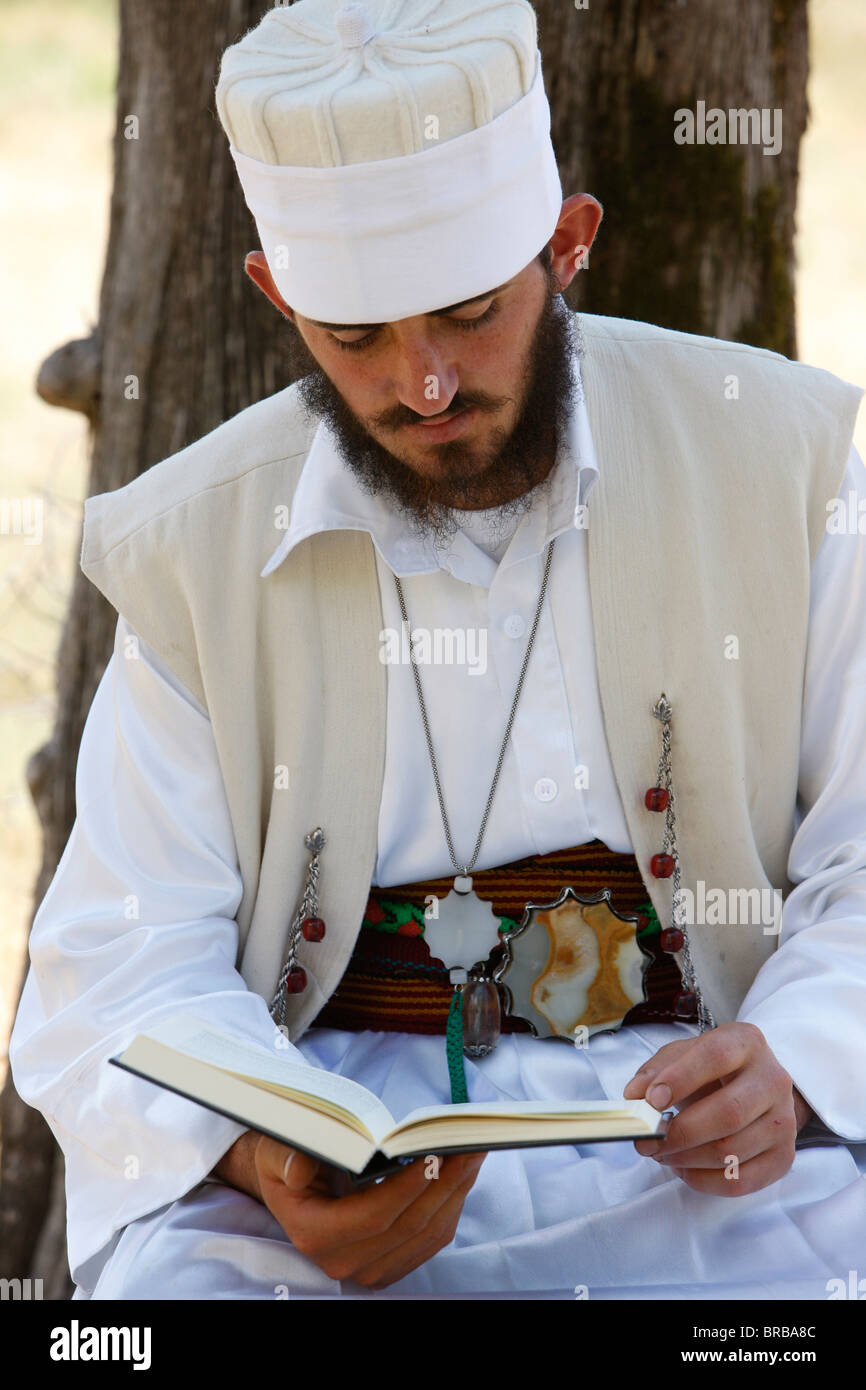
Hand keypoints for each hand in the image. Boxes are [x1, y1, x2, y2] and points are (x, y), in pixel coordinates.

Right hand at [248, 1135, 485, 1288]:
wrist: (289, 1187)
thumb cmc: (287, 1162)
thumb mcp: (278, 1152)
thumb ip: (288, 1160)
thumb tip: (300, 1169)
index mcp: (314, 1234)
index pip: (373, 1216)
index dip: (407, 1187)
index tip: (433, 1154)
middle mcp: (342, 1260)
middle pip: (408, 1225)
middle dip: (443, 1182)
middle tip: (467, 1143)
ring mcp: (369, 1268)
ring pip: (427, 1233)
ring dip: (455, 1191)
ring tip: (472, 1151)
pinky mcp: (391, 1263)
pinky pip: (431, 1240)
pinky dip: (451, 1205)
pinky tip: (462, 1174)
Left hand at [623, 1021, 811, 1196]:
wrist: (755, 1086)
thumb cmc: (713, 1069)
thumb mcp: (683, 1055)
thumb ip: (655, 1071)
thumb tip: (635, 1096)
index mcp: (747, 1043)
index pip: (716, 1056)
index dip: (681, 1079)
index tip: (651, 1101)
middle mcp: (773, 1080)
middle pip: (729, 1113)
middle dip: (680, 1133)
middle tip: (647, 1141)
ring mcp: (784, 1121)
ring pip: (731, 1151)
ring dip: (686, 1158)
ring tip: (662, 1153)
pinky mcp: (783, 1157)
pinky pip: (739, 1180)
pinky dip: (702, 1180)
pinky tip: (684, 1167)